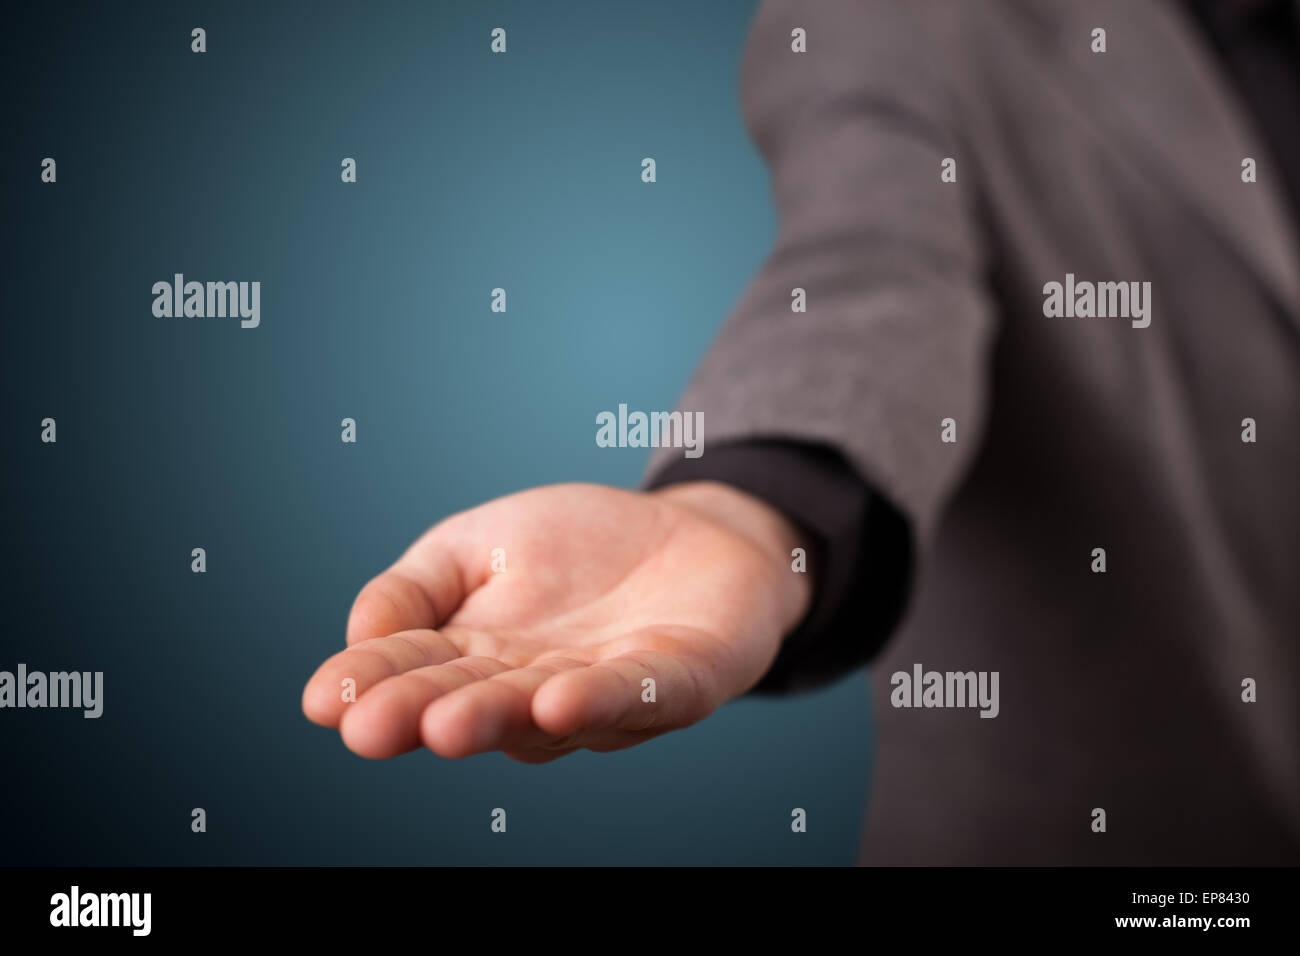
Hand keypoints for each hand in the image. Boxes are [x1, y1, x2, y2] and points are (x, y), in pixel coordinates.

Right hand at [302, 481, 811, 762]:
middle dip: (421, 714)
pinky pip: (640, 696)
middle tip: (369, 728)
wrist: (691, 532)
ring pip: (547, 713)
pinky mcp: (679, 682)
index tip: (323, 699)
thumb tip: (359, 632)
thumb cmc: (577, 547)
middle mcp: (533, 689)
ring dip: (499, 719)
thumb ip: (416, 587)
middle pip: (471, 703)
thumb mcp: (478, 544)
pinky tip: (560, 700)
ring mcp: (605, 691)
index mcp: (477, 657)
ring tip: (447, 725)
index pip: (415, 671)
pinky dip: (602, 700)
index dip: (371, 684)